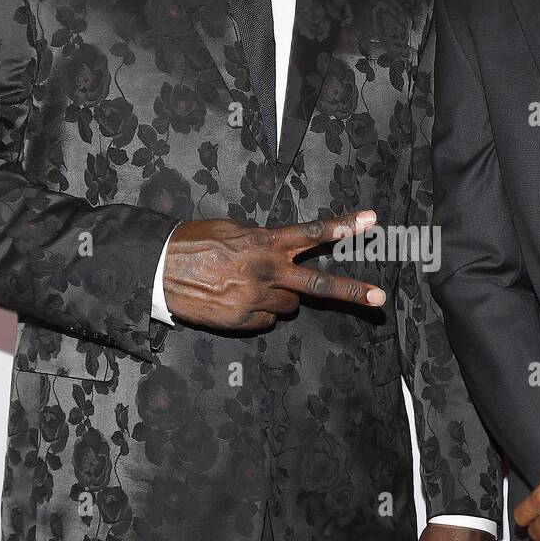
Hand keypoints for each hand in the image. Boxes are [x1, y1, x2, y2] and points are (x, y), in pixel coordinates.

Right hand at [162, 209, 385, 330]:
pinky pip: (266, 320)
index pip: (312, 233)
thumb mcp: (231, 231)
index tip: (371, 220)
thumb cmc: (193, 244)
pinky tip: (236, 300)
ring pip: (290, 305)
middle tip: (380, 299)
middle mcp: (268, 270)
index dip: (343, 227)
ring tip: (249, 286)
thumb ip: (262, 241)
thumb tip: (279, 251)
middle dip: (353, 291)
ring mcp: (257, 298)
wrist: (158, 270)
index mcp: (265, 242)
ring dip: (281, 297)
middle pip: (320, 284)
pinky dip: (258, 312)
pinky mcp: (244, 319)